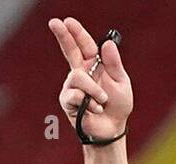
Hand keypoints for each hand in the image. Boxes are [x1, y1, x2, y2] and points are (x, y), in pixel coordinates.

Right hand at [49, 16, 132, 140]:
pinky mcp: (67, 100)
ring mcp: (72, 86)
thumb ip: (114, 64)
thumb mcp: (121, 83)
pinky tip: (95, 109)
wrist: (112, 129)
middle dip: (62, 35)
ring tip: (103, 101)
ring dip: (93, 89)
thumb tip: (108, 44)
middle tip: (54, 23)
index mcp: (94, 64)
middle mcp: (81, 71)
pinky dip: (89, 103)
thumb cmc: (118, 106)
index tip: (68, 21)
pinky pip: (75, 95)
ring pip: (77, 77)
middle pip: (68, 49)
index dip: (76, 32)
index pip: (84, 44)